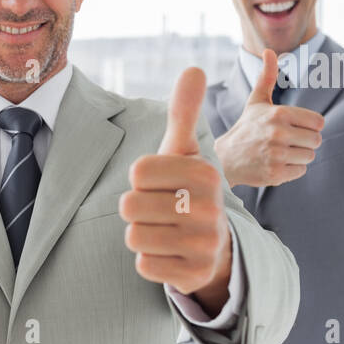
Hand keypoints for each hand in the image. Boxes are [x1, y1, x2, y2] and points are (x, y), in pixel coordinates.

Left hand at [120, 68, 231, 302]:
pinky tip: (168, 254)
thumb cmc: (188, 191)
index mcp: (206, 173)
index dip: (140, 179)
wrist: (213, 246)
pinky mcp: (194, 275)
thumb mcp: (185, 152)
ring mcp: (205, 244)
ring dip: (140, 234)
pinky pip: (143, 265)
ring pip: (133, 236)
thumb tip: (194, 68)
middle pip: (130, 204)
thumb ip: (184, 112)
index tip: (162, 185)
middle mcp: (211, 208)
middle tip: (161, 211)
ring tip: (163, 231)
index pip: (138, 171)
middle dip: (137, 209)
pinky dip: (149, 261)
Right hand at [213, 48, 323, 187]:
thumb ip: (267, 76)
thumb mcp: (256, 102)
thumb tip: (270, 50)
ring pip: (309, 157)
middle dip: (303, 143)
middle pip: (316, 141)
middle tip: (283, 143)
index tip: (291, 129)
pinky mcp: (274, 174)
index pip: (319, 123)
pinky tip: (274, 165)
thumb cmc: (245, 128)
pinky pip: (300, 172)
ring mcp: (276, 154)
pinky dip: (290, 171)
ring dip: (297, 157)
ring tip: (278, 154)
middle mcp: (278, 133)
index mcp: (279, 113)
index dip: (308, 127)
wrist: (223, 159)